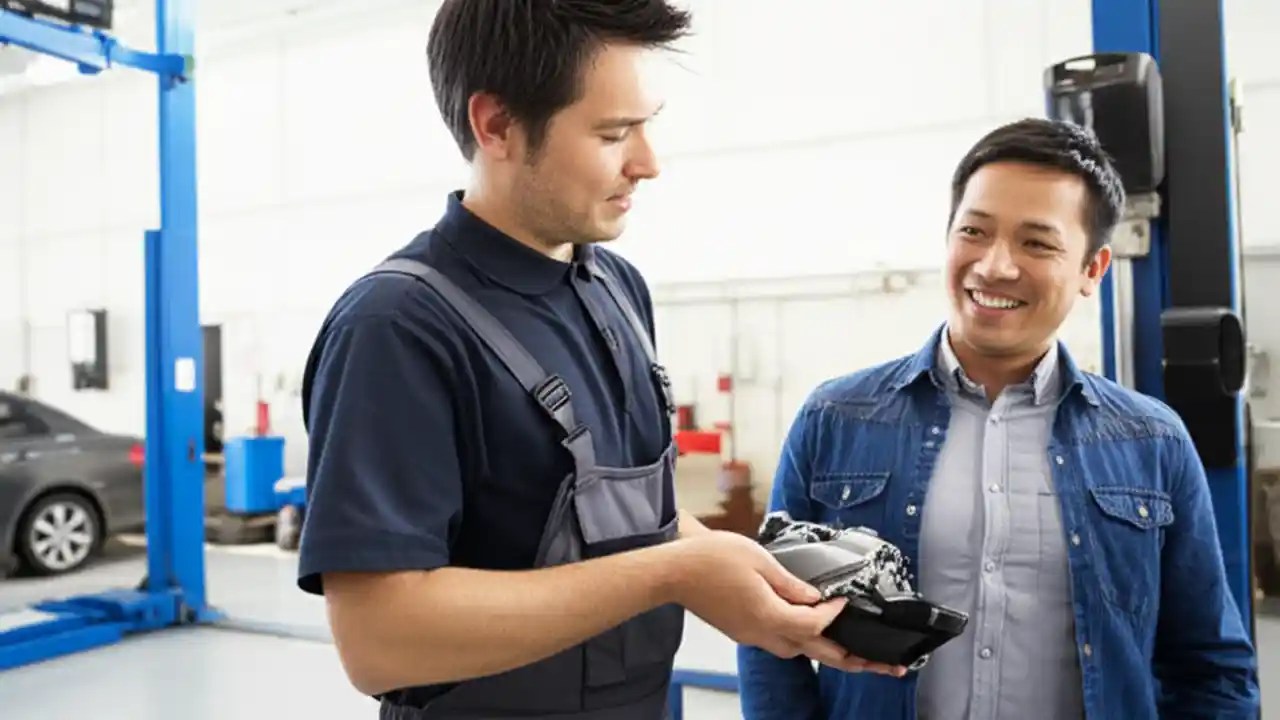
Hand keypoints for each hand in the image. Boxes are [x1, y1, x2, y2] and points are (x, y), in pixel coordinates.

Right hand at [667, 531, 905, 676]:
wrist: (674, 571)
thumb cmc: (710, 559)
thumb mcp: (759, 560)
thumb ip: (791, 583)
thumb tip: (816, 599)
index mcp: (768, 615)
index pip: (815, 624)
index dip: (834, 614)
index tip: (844, 601)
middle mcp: (761, 633)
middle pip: (814, 653)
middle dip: (852, 660)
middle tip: (883, 665)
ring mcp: (751, 635)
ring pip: (796, 652)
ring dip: (825, 653)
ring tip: (853, 655)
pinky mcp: (743, 632)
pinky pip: (779, 643)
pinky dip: (800, 641)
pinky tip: (807, 632)